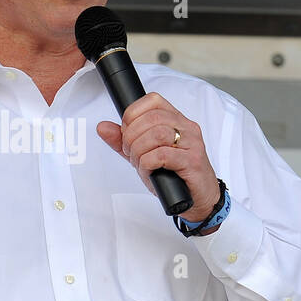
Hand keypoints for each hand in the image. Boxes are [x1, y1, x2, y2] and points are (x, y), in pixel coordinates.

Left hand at [97, 92, 221, 226]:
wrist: (198, 199)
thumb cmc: (174, 175)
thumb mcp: (144, 155)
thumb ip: (123, 141)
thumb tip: (103, 127)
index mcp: (176, 120)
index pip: (152, 100)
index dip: (132, 114)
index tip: (126, 133)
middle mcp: (187, 128)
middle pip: (152, 118)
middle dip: (132, 136)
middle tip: (130, 152)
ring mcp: (192, 143)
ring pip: (157, 135)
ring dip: (139, 151)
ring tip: (139, 163)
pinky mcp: (193, 161)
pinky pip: (162, 155)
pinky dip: (147, 164)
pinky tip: (149, 171)